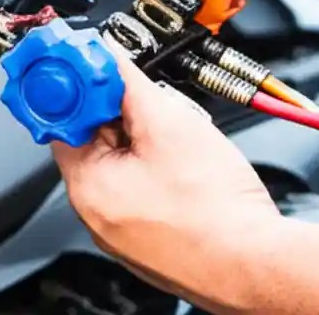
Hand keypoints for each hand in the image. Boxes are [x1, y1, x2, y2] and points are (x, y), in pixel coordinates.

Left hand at [52, 42, 281, 312]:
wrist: (256, 262)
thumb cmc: (216, 210)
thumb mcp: (169, 122)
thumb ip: (130, 83)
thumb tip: (109, 57)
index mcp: (87, 186)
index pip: (63, 119)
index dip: (83, 87)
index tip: (96, 66)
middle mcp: (96, 213)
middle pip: (93, 140)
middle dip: (121, 112)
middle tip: (149, 99)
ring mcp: (122, 229)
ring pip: (121, 164)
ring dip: (144, 139)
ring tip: (179, 137)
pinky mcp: (149, 237)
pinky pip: (141, 190)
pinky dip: (157, 169)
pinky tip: (187, 166)